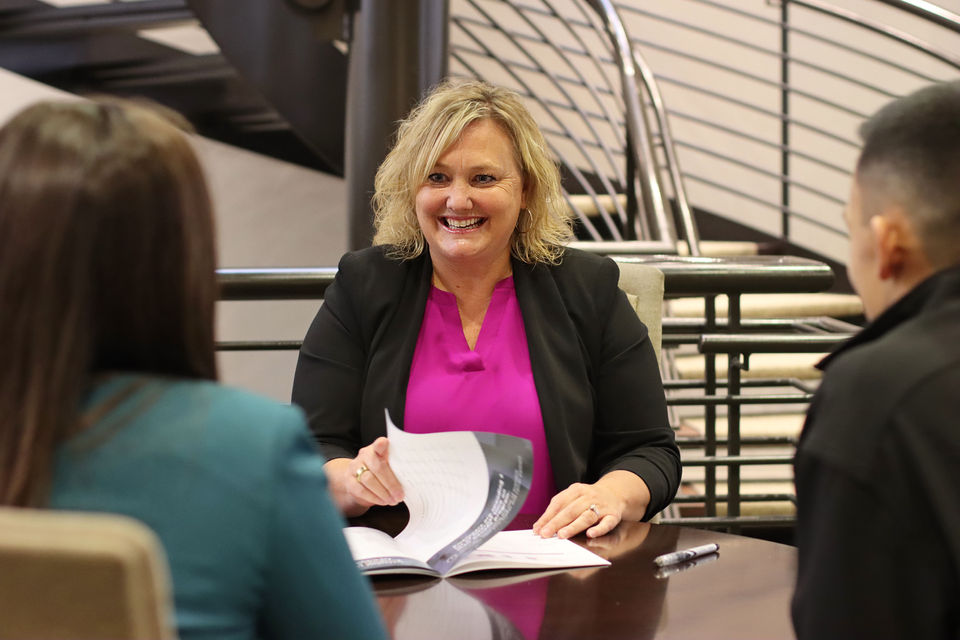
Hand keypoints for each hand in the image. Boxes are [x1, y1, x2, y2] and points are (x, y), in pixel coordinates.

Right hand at [325, 438, 403, 515]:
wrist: (360, 481)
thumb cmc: (380, 473)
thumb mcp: (388, 467)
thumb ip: (395, 468)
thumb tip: (409, 480)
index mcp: (376, 449)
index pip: (379, 444)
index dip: (381, 444)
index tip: (384, 443)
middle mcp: (364, 455)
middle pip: (377, 467)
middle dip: (390, 483)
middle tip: (399, 495)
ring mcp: (354, 467)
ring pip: (368, 480)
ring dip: (383, 492)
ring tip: (393, 500)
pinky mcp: (349, 481)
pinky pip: (361, 490)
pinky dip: (374, 497)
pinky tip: (383, 501)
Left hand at [532, 470, 650, 539]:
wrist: (615, 493)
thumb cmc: (588, 499)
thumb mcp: (573, 497)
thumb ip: (558, 509)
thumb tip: (540, 526)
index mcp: (576, 490)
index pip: (558, 503)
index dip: (547, 516)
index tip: (537, 529)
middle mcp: (588, 497)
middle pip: (570, 510)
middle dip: (556, 523)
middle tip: (545, 534)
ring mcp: (601, 506)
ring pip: (586, 517)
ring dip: (573, 526)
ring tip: (562, 535)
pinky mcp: (613, 515)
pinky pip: (607, 523)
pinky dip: (599, 529)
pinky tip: (590, 534)